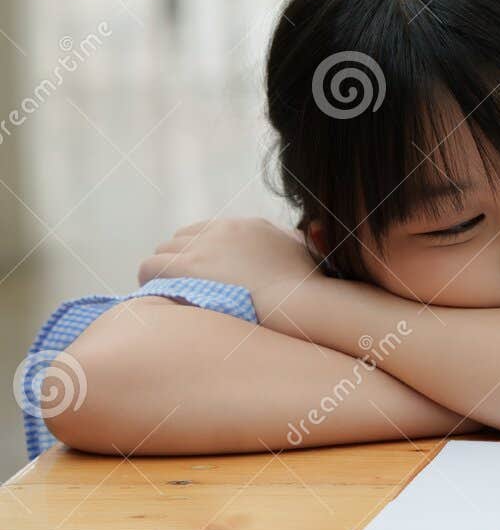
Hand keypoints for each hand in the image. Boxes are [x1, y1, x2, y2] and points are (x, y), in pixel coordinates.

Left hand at [137, 217, 319, 323]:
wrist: (300, 303)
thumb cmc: (311, 290)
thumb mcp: (312, 256)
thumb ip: (306, 242)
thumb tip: (319, 233)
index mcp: (250, 226)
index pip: (207, 230)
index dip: (199, 253)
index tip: (201, 275)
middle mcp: (224, 229)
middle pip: (181, 239)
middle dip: (179, 261)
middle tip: (183, 288)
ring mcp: (204, 246)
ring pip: (162, 252)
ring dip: (164, 272)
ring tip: (170, 295)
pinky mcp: (188, 266)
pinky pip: (150, 267)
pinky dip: (150, 281)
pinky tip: (158, 297)